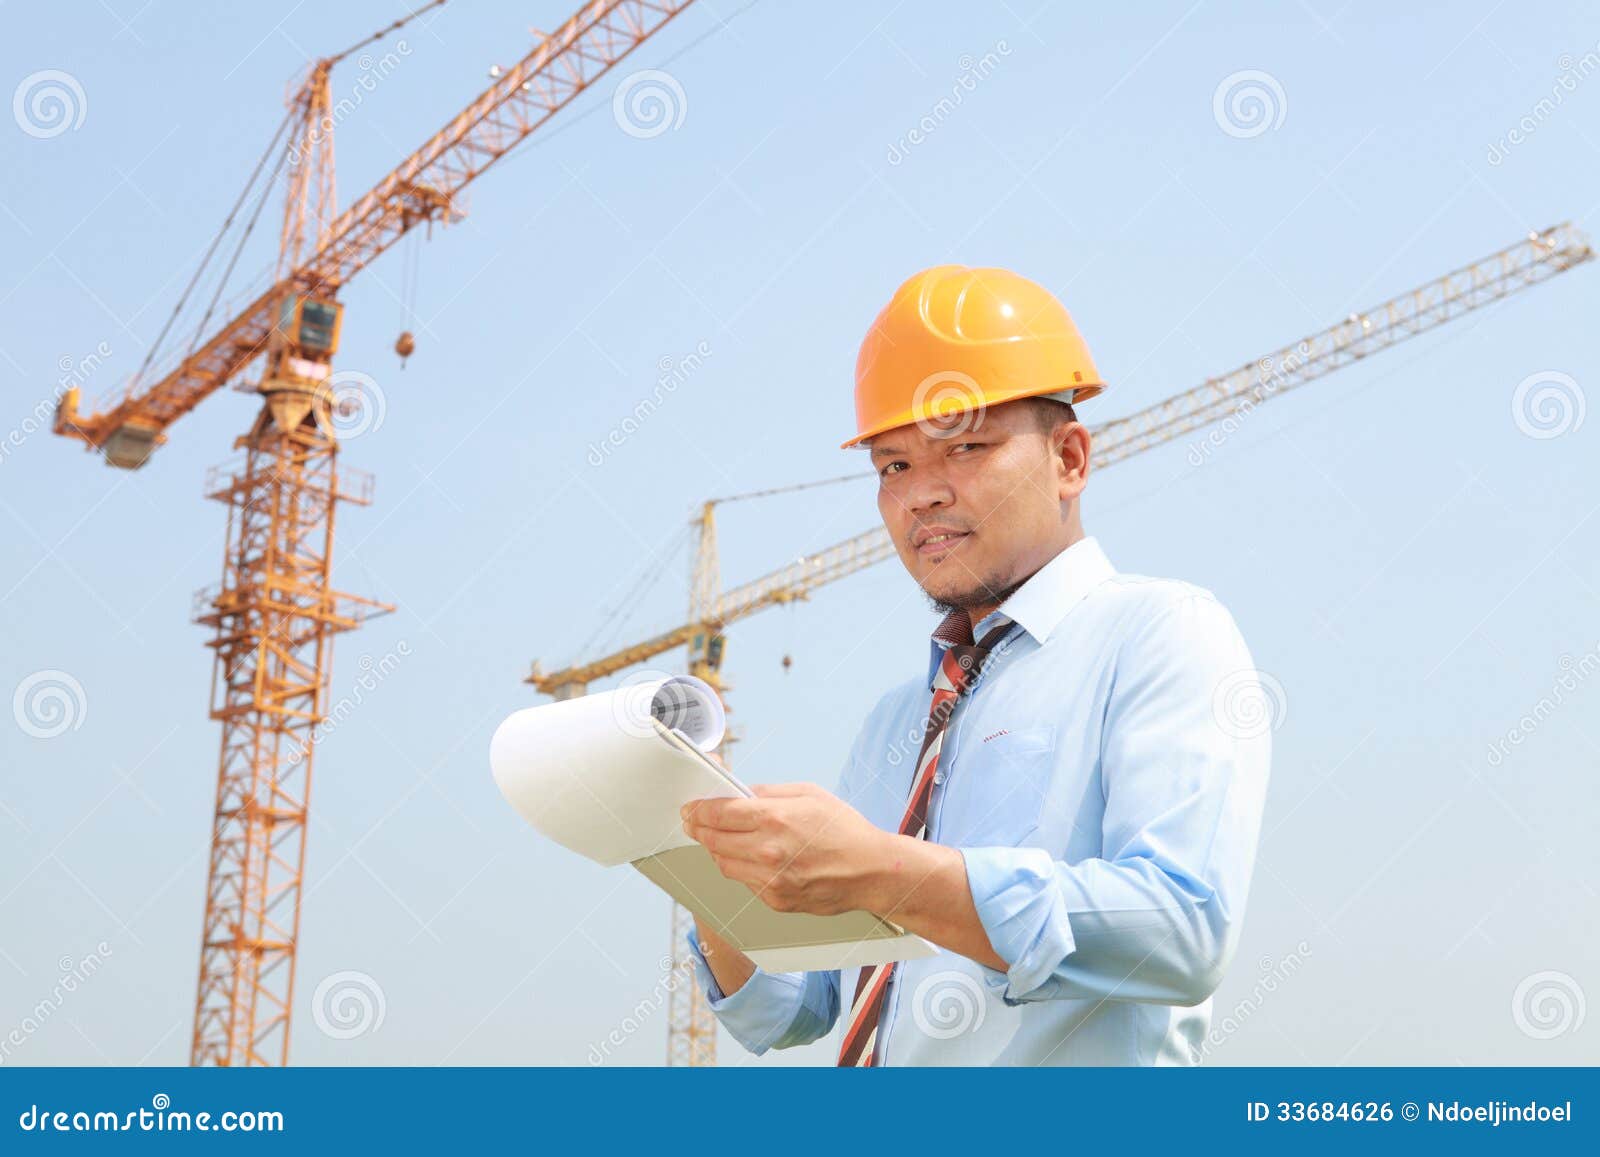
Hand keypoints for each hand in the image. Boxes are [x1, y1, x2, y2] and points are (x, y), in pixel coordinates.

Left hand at [680, 783, 892, 916]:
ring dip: (717, 850)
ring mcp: (770, 880)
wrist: (871, 871)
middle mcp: (768, 852)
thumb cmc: (845, 830)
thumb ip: (768, 792)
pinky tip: (750, 858)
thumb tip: (740, 793)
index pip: (718, 814)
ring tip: (718, 839)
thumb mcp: (808, 794)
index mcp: (775, 819)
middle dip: (698, 829)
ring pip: (725, 864)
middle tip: (693, 822)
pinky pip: (745, 882)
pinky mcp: (776, 901)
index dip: (697, 810)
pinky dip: (741, 868)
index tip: (690, 809)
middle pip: (714, 840)